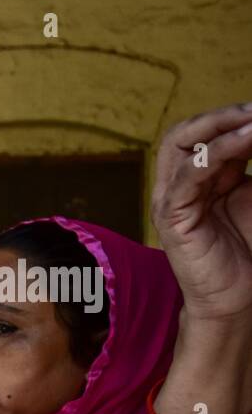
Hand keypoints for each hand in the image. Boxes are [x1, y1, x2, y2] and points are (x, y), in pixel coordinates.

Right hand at [150, 102, 251, 320]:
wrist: (239, 299)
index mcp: (205, 179)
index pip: (211, 134)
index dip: (239, 118)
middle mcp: (182, 185)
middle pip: (185, 132)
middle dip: (221, 114)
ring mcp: (172, 200)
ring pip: (179, 145)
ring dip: (218, 126)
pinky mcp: (170, 218)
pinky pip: (186, 175)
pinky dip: (215, 152)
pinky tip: (244, 140)